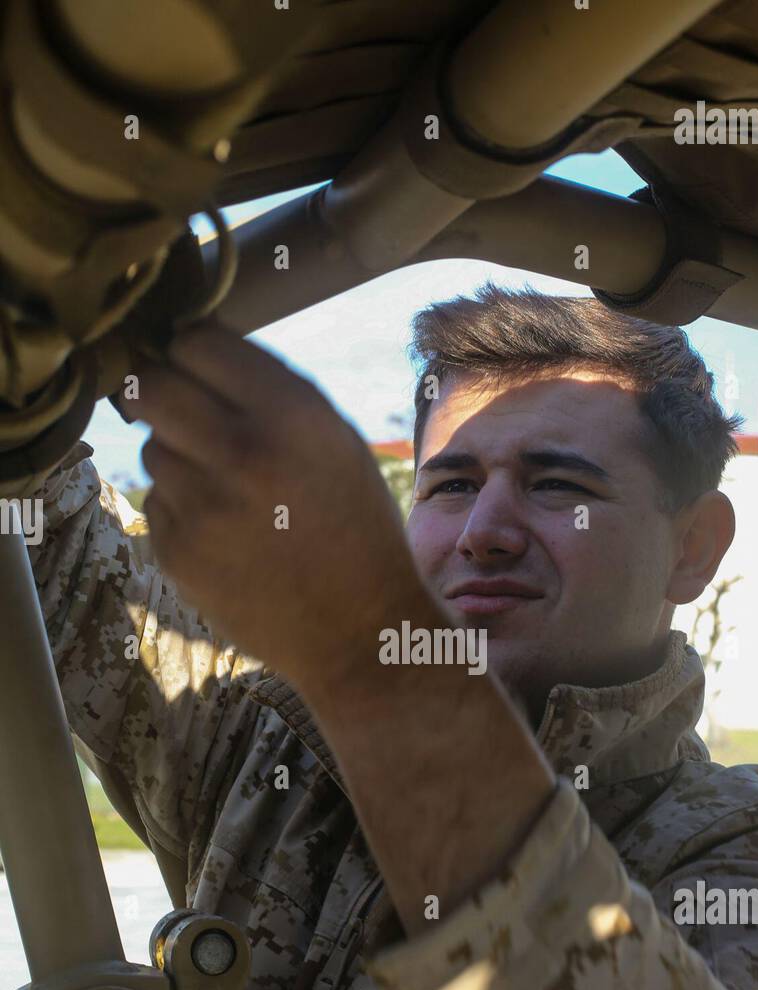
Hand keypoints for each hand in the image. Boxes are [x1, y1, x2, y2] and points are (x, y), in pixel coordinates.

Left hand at [124, 319, 419, 694]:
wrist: (359, 630)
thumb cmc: (354, 528)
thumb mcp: (338, 443)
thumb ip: (272, 393)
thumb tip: (191, 350)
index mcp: (291, 416)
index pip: (195, 342)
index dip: (194, 353)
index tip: (200, 370)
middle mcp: (241, 454)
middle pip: (151, 386)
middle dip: (163, 393)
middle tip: (184, 413)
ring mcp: (201, 506)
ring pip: (151, 449)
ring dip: (178, 458)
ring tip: (228, 492)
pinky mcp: (176, 551)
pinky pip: (157, 503)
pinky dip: (182, 510)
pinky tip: (227, 535)